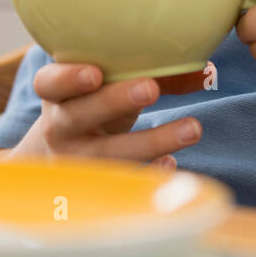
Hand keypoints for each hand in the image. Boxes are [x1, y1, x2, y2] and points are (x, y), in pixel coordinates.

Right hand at [33, 63, 203, 167]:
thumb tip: (206, 70)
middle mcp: (60, 127)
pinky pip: (124, 183)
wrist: (61, 154)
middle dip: (114, 101)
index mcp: (57, 93)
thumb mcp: (110, 87)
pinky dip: (150, 172)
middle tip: (150, 89)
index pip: (49, 83)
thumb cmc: (94, 106)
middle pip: (78, 115)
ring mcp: (76, 160)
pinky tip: (172, 164)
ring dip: (152, 141)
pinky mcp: (96, 186)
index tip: (95, 74)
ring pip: (109, 152)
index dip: (68, 78)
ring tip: (193, 128)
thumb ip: (153, 73)